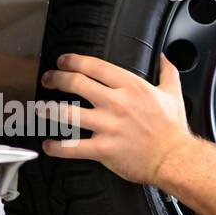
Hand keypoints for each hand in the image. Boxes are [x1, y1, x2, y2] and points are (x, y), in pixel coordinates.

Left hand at [39, 53, 191, 185]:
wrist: (174, 157)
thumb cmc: (172, 128)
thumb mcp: (173, 93)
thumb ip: (167, 72)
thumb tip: (164, 57)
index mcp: (132, 87)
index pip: (95, 66)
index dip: (74, 61)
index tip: (64, 62)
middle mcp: (117, 103)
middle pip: (76, 83)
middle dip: (56, 78)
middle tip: (49, 80)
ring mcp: (108, 126)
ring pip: (66, 113)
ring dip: (48, 109)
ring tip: (41, 108)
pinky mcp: (102, 149)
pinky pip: (71, 148)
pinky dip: (55, 147)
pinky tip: (49, 144)